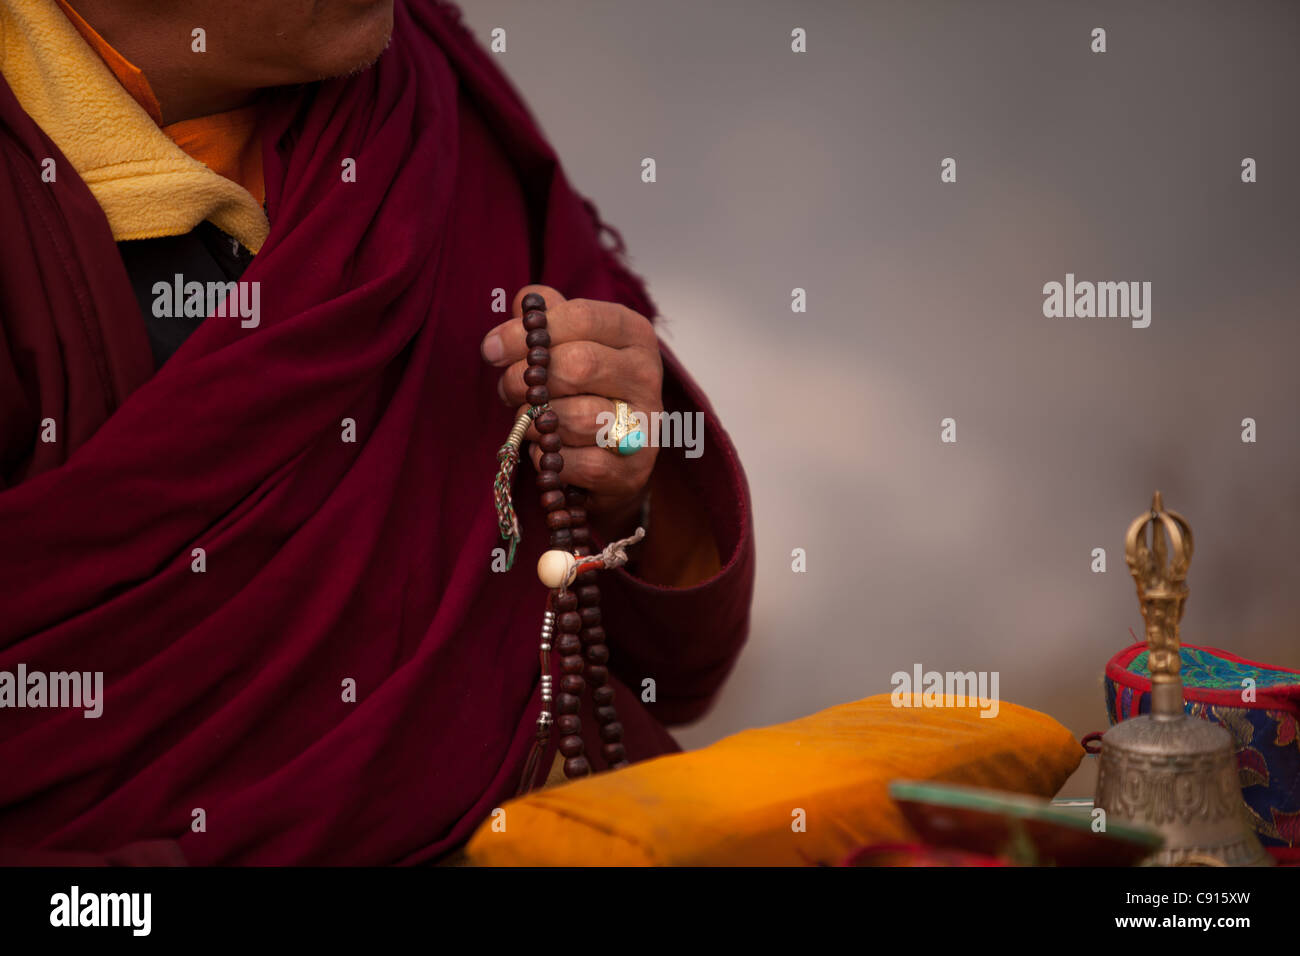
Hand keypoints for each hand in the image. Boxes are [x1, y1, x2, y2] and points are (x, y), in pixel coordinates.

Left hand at [480, 285, 662, 535]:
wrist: (611, 456)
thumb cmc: (582, 389)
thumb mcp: (567, 343)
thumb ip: (545, 318)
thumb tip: (519, 304)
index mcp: (632, 334)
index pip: (580, 318)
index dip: (526, 333)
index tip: (491, 349)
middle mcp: (647, 374)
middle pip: (580, 365)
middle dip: (526, 380)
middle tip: (505, 390)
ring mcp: (646, 423)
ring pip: (579, 418)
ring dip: (537, 423)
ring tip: (529, 422)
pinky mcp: (636, 468)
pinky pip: (582, 463)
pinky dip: (552, 459)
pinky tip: (546, 451)